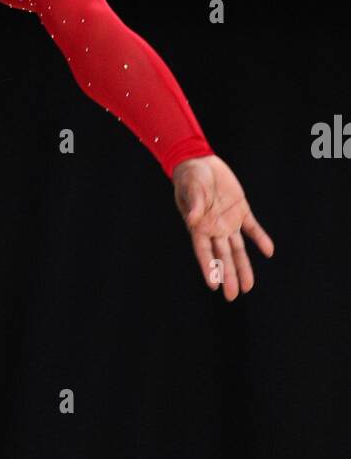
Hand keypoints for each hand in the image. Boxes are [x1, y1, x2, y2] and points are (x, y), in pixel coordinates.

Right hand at [173, 154, 273, 299]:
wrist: (200, 162)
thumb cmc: (190, 176)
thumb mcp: (191, 188)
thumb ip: (194, 203)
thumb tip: (193, 219)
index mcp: (198, 226)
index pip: (203, 252)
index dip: (209, 268)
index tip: (214, 285)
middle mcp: (214, 229)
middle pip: (222, 256)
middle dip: (228, 276)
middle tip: (233, 296)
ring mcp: (228, 222)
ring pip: (237, 249)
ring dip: (243, 266)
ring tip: (248, 287)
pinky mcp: (241, 211)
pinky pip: (252, 228)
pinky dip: (260, 239)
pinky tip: (269, 251)